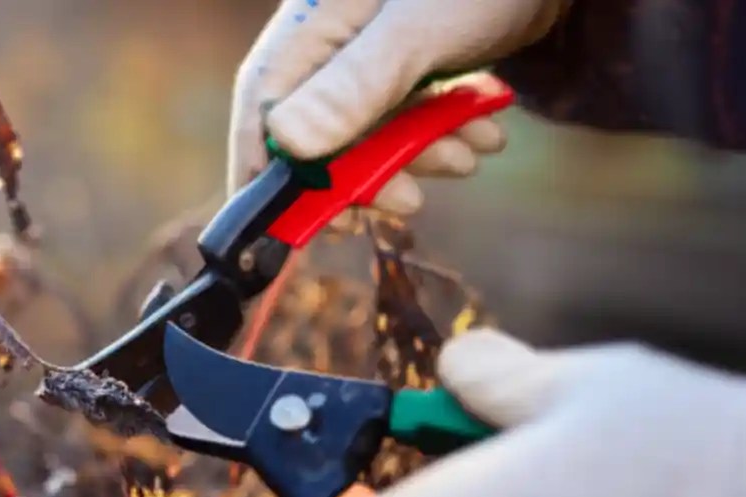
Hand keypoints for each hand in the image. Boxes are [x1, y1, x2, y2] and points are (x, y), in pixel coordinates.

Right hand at [229, 0, 567, 213]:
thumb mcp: (419, 30)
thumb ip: (354, 87)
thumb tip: (287, 145)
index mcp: (312, 21)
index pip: (263, 103)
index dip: (266, 171)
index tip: (288, 226)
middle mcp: (331, 35)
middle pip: (317, 125)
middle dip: (364, 172)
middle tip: (405, 203)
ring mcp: (372, 46)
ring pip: (369, 126)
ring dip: (416, 155)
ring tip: (465, 160)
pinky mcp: (412, 56)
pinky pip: (408, 112)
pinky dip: (440, 134)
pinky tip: (482, 136)